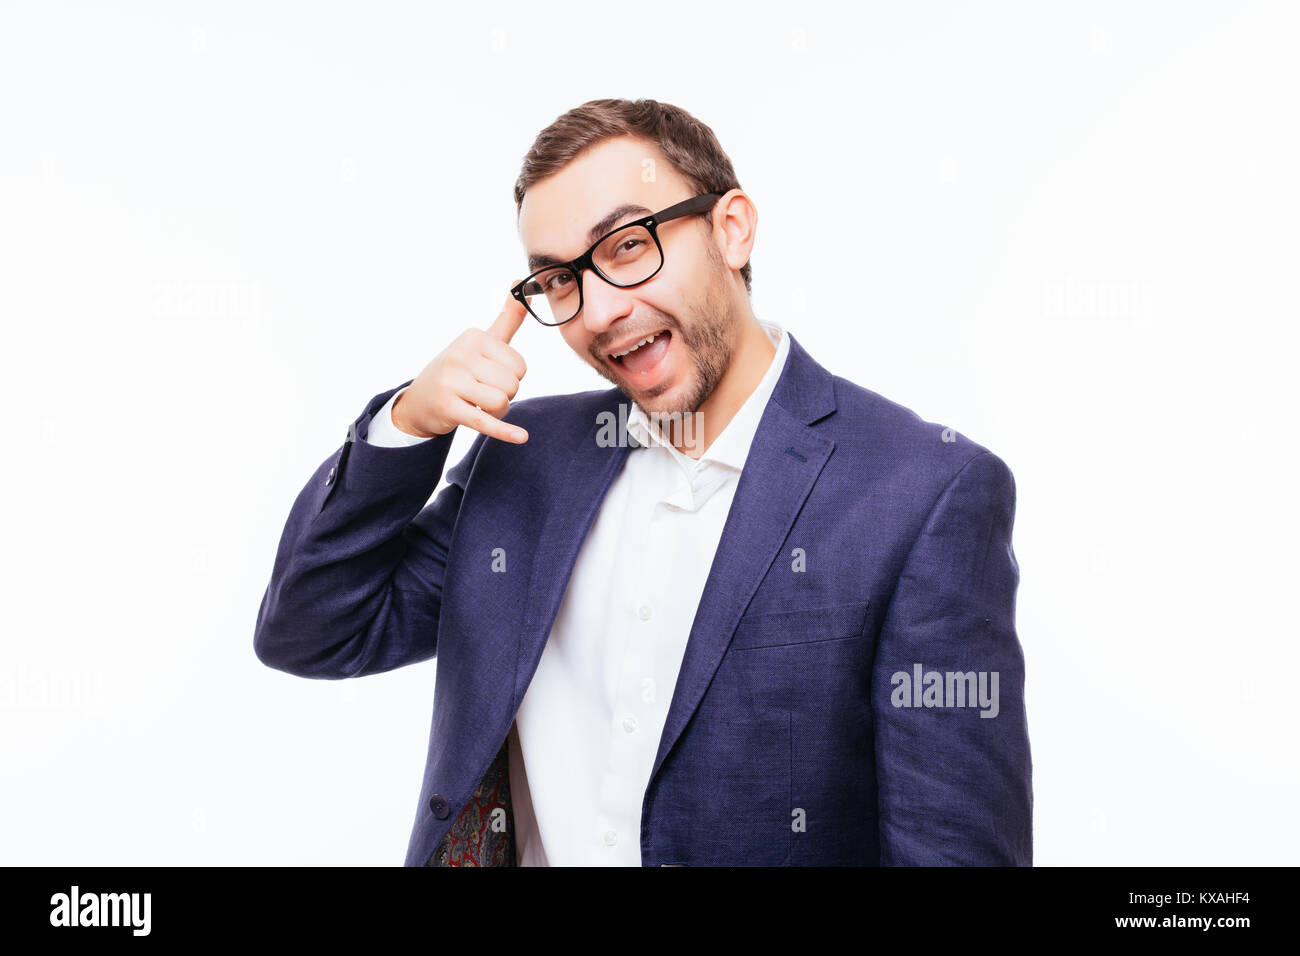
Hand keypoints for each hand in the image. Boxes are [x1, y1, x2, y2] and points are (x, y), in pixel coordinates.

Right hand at [392, 286, 529, 442]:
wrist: (419, 401)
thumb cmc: (459, 370)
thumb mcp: (482, 343)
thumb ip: (507, 319)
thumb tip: (521, 286)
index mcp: (473, 337)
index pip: (520, 366)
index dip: (512, 378)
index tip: (491, 377)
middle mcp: (460, 355)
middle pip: (512, 386)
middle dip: (505, 396)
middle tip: (483, 393)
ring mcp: (451, 381)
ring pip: (501, 403)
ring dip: (498, 413)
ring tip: (479, 406)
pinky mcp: (447, 408)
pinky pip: (485, 423)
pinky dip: (504, 432)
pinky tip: (521, 437)